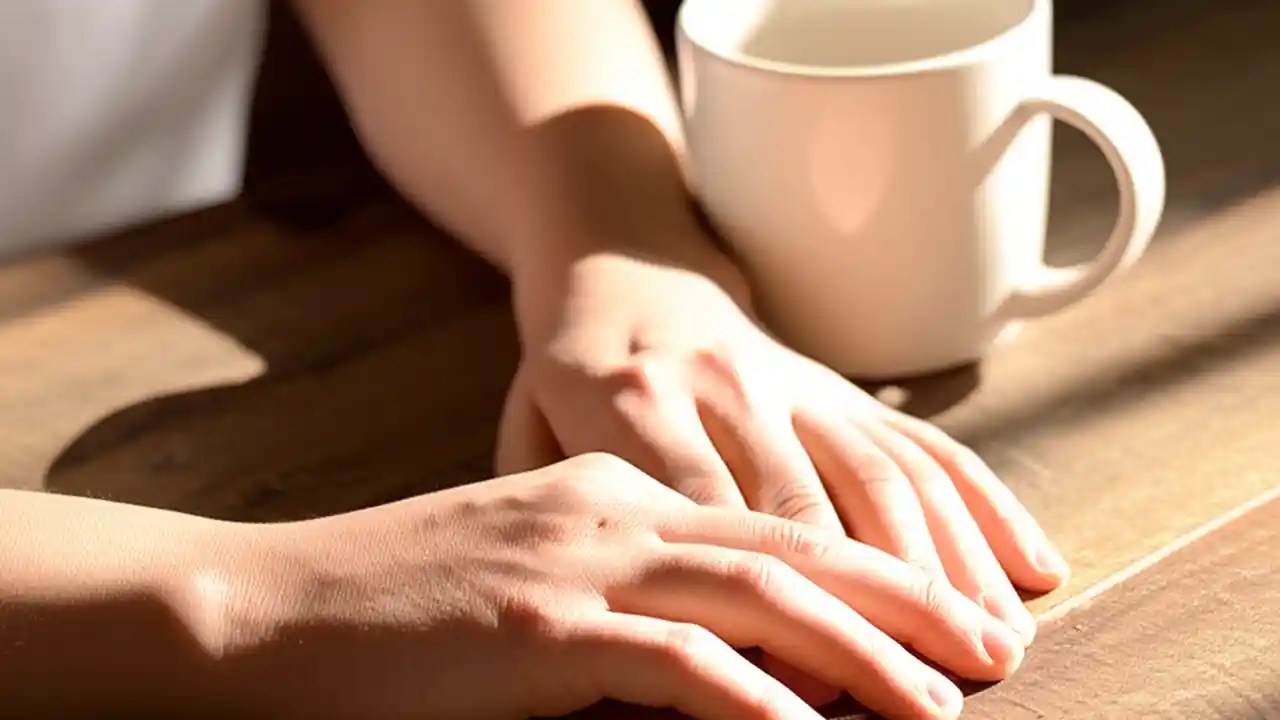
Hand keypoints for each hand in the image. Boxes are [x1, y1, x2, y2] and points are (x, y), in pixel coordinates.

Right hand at [226, 454, 1022, 719]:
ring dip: (858, 649)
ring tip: (938, 698)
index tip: (934, 614)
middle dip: (899, 597)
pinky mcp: (539, 628)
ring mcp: (576, 562)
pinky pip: (675, 662)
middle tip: (986, 643)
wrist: (267, 609)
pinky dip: (753, 699)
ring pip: (755, 593)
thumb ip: (619, 604)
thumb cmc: (393, 608)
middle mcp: (608, 509)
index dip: (861, 569)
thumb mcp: (525, 583)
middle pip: (787, 545)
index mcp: (610, 492)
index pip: (763, 524)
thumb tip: (714, 666)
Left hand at [501, 246, 1068, 701]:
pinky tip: (1031, 564)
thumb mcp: (531, 428)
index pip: (710, 513)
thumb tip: (598, 616)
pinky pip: (920, 440)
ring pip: (882, 475)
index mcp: (633, 402)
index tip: (807, 686)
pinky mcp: (840, 384)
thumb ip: (561, 506)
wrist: (622, 267)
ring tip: (998, 648)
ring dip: (947, 567)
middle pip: (810, 507)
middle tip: (926, 692)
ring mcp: (794, 381)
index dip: (763, 604)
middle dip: (872, 605)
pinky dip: (984, 502)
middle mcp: (726, 387)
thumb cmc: (567, 375)